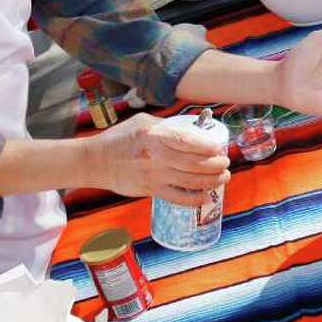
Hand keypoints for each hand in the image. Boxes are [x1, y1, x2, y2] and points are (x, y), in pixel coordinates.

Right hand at [89, 113, 229, 205]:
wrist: (96, 161)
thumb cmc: (119, 138)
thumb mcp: (142, 122)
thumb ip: (166, 126)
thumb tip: (193, 130)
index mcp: (153, 136)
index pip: (186, 141)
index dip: (207, 146)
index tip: (219, 148)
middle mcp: (155, 156)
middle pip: (194, 163)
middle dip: (216, 164)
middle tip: (225, 163)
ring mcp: (153, 176)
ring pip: (190, 181)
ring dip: (212, 180)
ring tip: (223, 177)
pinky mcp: (150, 190)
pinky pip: (178, 198)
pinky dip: (195, 199)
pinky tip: (207, 196)